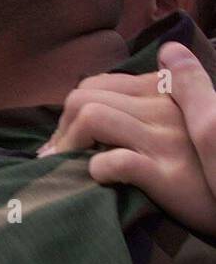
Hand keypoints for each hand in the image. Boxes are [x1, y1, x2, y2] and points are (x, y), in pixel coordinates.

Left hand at [40, 42, 215, 237]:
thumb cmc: (202, 164)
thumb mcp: (181, 121)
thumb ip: (143, 104)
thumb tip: (91, 104)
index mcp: (166, 90)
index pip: (97, 84)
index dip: (72, 111)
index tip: (67, 137)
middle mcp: (166, 108)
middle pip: (83, 97)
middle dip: (62, 127)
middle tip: (61, 154)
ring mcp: (167, 140)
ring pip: (91, 117)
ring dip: (67, 144)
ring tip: (68, 166)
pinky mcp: (168, 174)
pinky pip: (114, 160)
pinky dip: (95, 169)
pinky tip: (98, 179)